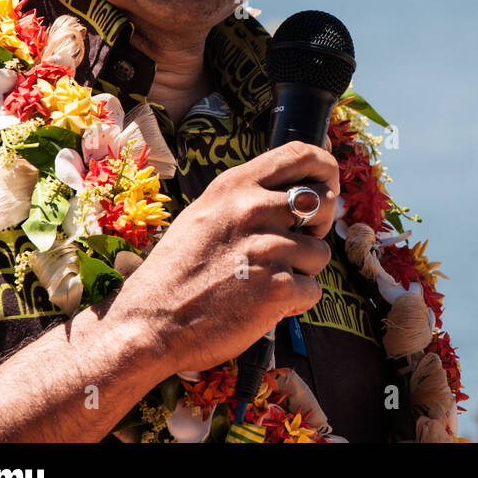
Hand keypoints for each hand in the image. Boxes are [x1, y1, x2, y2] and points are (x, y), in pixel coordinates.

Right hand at [112, 141, 340, 372]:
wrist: (149, 324)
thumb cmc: (177, 272)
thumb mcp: (205, 213)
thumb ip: (247, 197)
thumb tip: (295, 190)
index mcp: (236, 186)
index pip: (301, 154)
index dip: (325, 167)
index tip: (328, 183)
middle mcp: (254, 209)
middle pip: (325, 200)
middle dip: (320, 225)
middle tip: (296, 244)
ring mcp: (268, 248)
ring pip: (321, 252)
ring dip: (302, 270)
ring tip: (265, 280)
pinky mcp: (277, 288)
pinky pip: (314, 290)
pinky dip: (296, 302)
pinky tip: (265, 304)